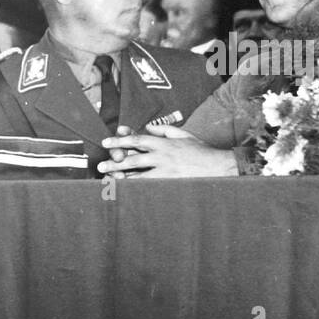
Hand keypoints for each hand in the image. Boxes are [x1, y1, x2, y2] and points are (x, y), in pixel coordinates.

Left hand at [99, 124, 237, 177]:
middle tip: (100, 164)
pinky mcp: (169, 183)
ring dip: (121, 176)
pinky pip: (148, 186)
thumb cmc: (201, 151)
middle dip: (115, 160)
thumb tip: (149, 128)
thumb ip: (164, 130)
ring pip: (138, 175)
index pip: (137, 140)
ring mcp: (165, 171)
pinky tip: (125, 190)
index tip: (107, 141)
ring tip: (108, 178)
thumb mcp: (183, 134)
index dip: (120, 139)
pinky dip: (136, 188)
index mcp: (164, 143)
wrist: (217, 167)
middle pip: (133, 158)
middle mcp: (162, 156)